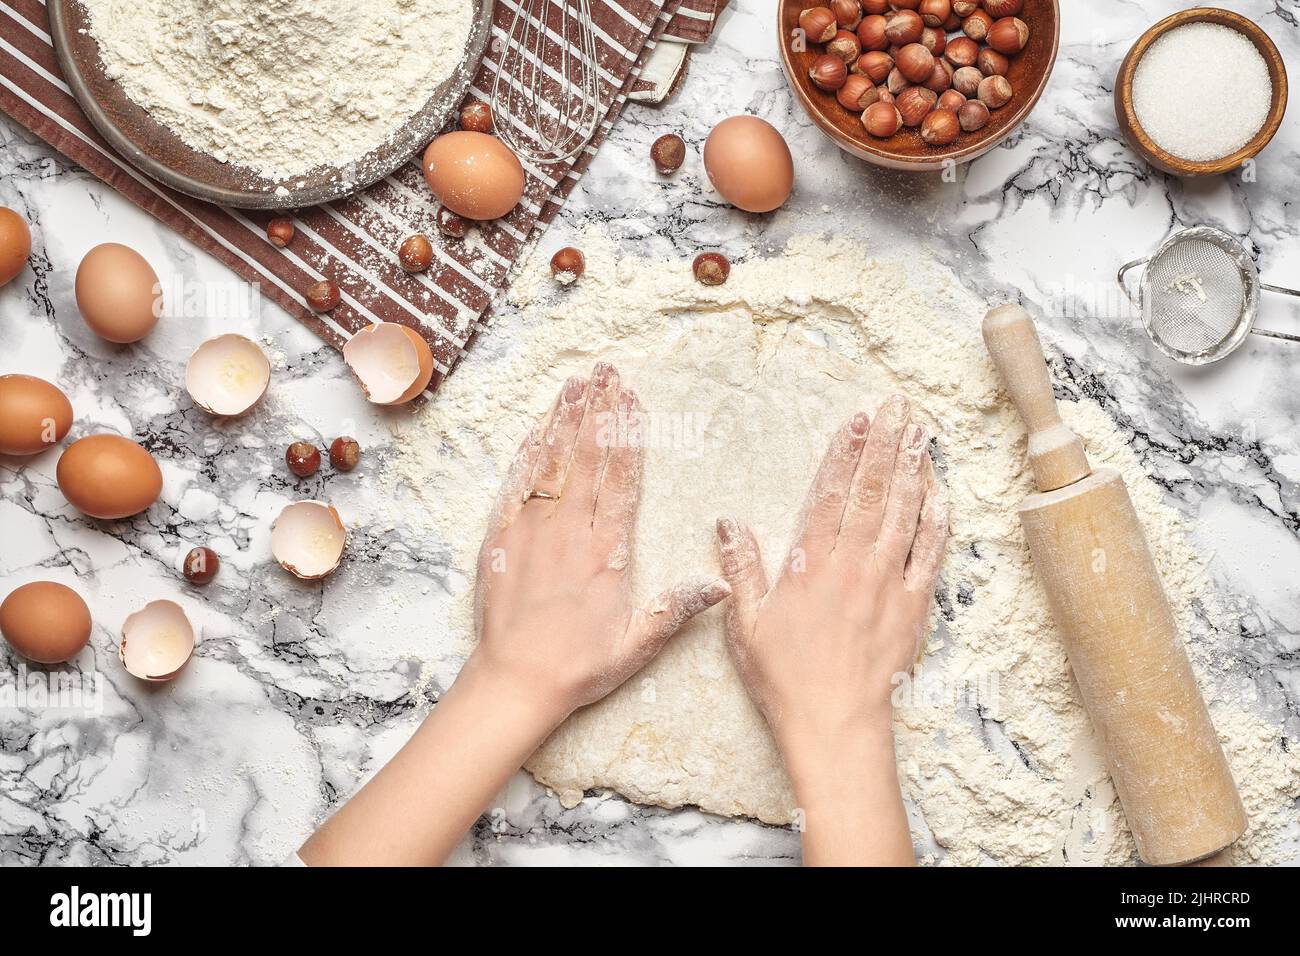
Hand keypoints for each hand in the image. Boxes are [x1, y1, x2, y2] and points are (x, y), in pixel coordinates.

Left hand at [471, 361, 728, 719]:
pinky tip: (535, 431)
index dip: (627, 433)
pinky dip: (526, 456)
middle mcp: (568, 532)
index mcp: (605, 551)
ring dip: (563, 420)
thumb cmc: (579, 666)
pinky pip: (515, 488)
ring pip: (550, 463)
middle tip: (605, 371)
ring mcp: (530, 531)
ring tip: (574, 384)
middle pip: (586, 457)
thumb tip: (720, 583)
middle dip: (598, 410)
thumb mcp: (638, 644)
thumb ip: (676, 608)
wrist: (515, 682)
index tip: (631, 398)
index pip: (620, 478)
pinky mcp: (501, 541)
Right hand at [715, 394, 947, 864]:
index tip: (856, 419)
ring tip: (921, 432)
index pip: (829, 493)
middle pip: (872, 491)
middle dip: (885, 444)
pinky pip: (930, 553)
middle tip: (897, 407)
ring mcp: (888, 581)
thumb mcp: (746, 623)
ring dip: (914, 468)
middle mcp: (853, 563)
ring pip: (904, 511)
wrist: (835, 723)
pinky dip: (937, 519)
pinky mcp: (914, 605)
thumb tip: (727, 521)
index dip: (843, 452)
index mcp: (811, 563)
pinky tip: (942, 492)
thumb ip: (741, 568)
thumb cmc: (785, 677)